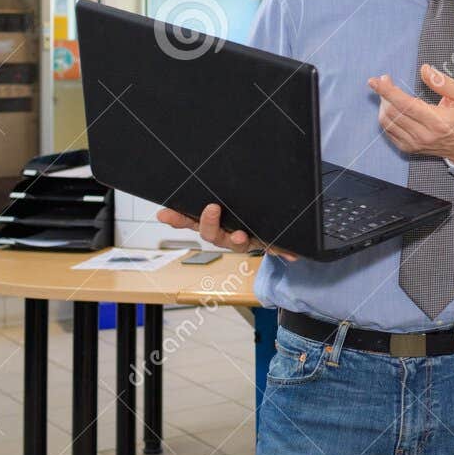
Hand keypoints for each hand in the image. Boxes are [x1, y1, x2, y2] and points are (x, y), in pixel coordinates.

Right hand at [156, 203, 298, 261]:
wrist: (276, 225)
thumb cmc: (244, 211)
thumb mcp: (227, 200)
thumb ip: (202, 204)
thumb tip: (162, 213)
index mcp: (215, 222)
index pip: (190, 222)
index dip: (177, 219)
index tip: (165, 214)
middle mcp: (228, 233)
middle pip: (212, 235)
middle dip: (210, 223)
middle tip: (212, 208)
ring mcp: (247, 240)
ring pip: (238, 243)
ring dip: (238, 240)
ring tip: (241, 235)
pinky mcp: (268, 243)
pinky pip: (274, 248)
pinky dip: (282, 251)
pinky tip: (290, 254)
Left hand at [368, 64, 453, 161]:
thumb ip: (444, 82)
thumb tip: (424, 70)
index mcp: (436, 121)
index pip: (405, 105)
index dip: (387, 91)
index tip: (375, 81)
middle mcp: (423, 135)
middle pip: (392, 112)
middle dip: (384, 94)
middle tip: (385, 81)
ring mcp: (414, 143)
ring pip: (387, 122)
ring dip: (383, 104)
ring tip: (389, 94)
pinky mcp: (408, 148)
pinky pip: (388, 131)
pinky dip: (385, 117)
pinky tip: (391, 107)